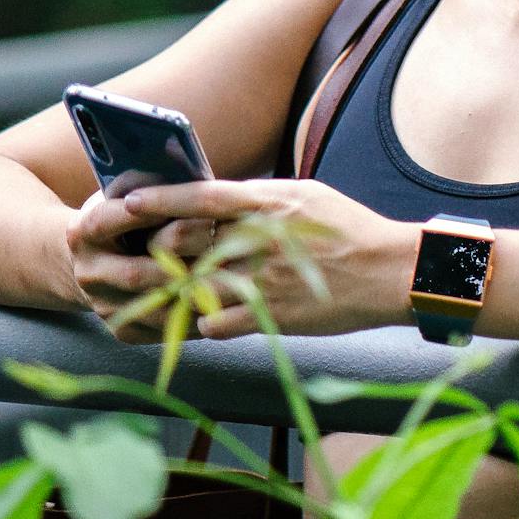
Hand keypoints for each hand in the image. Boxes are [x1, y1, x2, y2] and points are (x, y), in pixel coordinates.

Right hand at [60, 185, 222, 335]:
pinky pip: (162, 329)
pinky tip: (221, 307)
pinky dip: (194, 318)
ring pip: (153, 306)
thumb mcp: (126, 195)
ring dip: (192, 297)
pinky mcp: (121, 331)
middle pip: (136, 272)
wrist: (94, 263)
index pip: (109, 221)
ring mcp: (102, 305)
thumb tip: (191, 180)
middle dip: (181, 264)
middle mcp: (89, 271)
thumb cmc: (124, 218)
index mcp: (84, 232)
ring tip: (229, 285)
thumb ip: (150, 188)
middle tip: (221, 254)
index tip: (184, 205)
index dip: (145, 214)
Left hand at [89, 177, 415, 339]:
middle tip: (137, 254)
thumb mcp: (305, 197)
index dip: (160, 199)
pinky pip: (215, 323)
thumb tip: (221, 196)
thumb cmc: (349, 229)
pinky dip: (203, 321)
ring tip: (155, 292)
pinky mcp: (271, 315)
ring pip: (192, 286)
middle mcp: (260, 238)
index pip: (201, 195)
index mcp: (269, 202)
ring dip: (170, 290)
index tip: (127, 201)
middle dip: (154, 248)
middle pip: (185, 242)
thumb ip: (260, 198)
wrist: (391, 273)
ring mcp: (264, 279)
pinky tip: (204, 319)